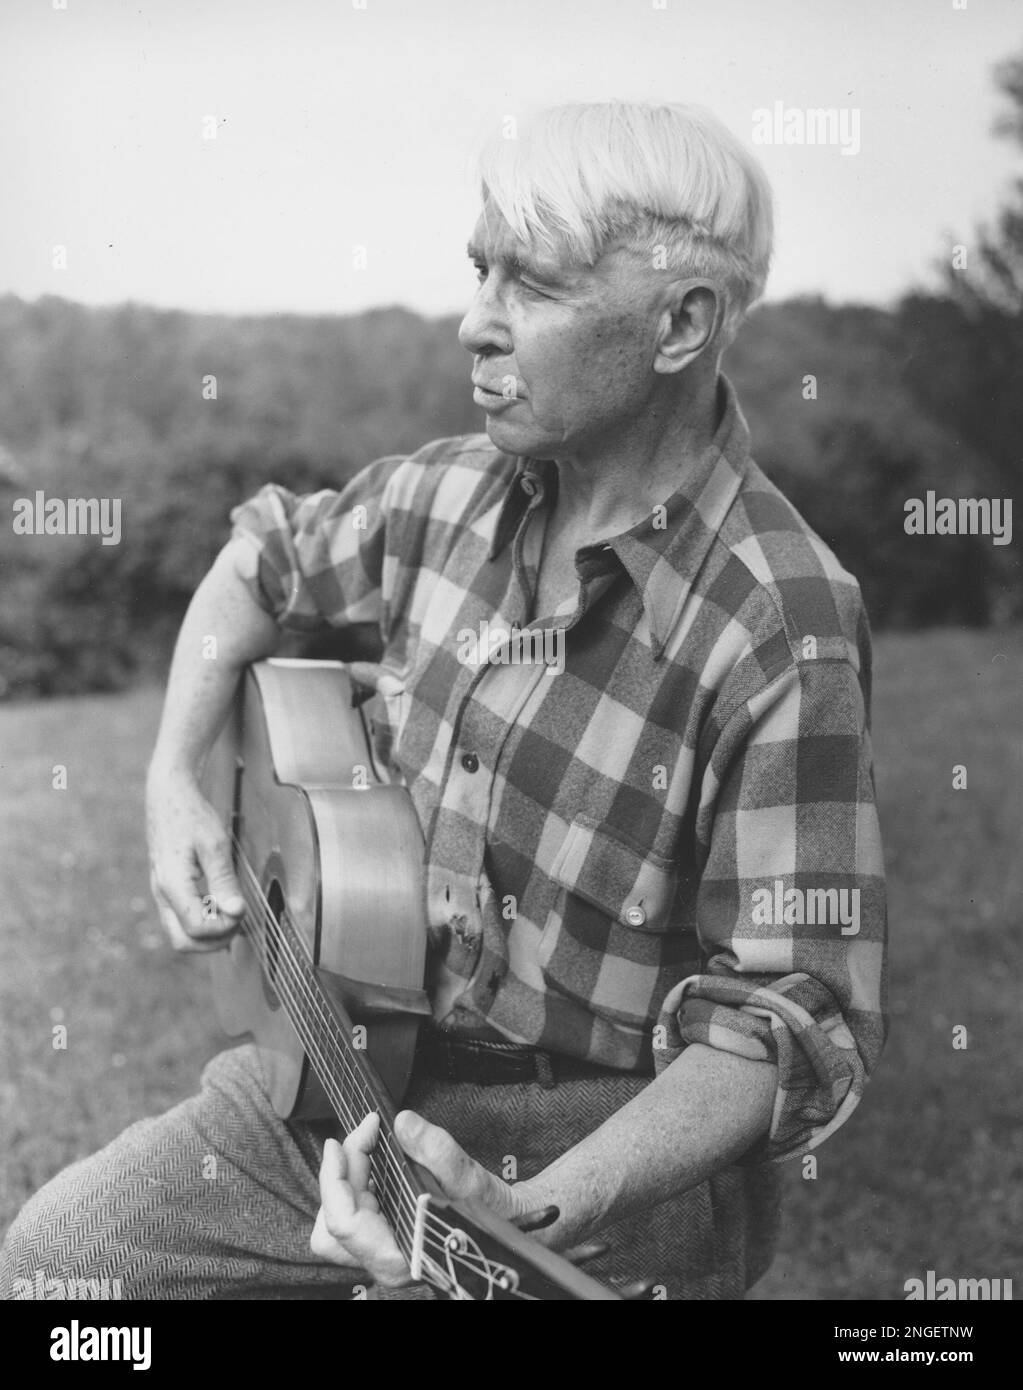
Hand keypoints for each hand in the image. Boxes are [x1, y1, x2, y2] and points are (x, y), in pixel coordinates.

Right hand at [145, 765, 245, 951]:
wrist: (168, 795)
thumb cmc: (191, 815)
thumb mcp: (214, 844)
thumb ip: (224, 881)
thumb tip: (236, 912)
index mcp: (172, 884)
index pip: (197, 929)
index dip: (224, 927)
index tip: (241, 908)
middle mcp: (161, 894)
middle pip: (183, 942)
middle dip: (214, 941)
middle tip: (238, 920)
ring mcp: (161, 893)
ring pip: (180, 934)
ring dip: (208, 933)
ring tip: (231, 912)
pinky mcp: (166, 889)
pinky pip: (180, 919)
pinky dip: (201, 921)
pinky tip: (220, 904)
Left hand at [310, 1110, 536, 1287]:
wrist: (511, 1226)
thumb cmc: (494, 1213)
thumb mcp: (471, 1179)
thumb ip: (437, 1151)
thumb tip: (403, 1123)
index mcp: (403, 1255)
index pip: (344, 1223)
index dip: (337, 1177)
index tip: (350, 1136)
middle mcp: (386, 1262)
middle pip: (330, 1226)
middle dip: (339, 1176)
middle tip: (363, 1137)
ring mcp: (383, 1253)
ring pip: (335, 1224)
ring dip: (343, 1181)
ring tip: (366, 1148)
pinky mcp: (384, 1240)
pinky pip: (350, 1216)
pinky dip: (354, 1184)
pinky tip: (374, 1161)